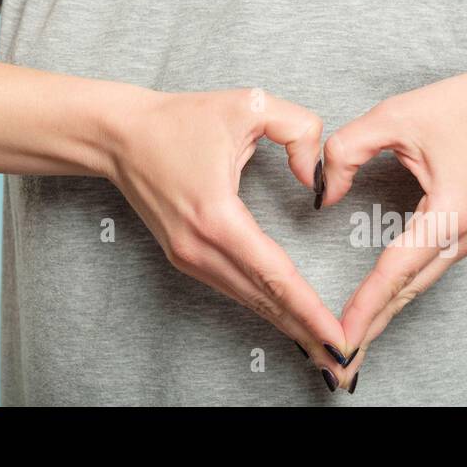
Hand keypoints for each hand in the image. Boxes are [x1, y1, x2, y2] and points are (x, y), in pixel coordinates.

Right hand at [111, 88, 352, 385]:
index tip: (339, 336)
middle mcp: (199, 246)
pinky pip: (232, 288)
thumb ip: (300, 132)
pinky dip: (264, 306)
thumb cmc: (180, 118)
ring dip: (287, 325)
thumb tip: (318, 181)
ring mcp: (188, 256)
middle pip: (263, 299)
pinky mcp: (183, 256)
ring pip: (248, 299)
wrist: (119, 135)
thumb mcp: (250, 105)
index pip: (274, 273)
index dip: (310, 309)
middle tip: (346, 362)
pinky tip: (288, 320)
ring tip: (325, 350)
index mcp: (216, 214)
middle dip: (307, 332)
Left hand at [315, 56, 466, 384]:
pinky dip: (399, 289)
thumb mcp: (393, 117)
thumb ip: (346, 152)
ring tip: (351, 340)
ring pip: (418, 284)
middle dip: (373, 326)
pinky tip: (377, 302)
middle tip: (339, 363)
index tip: (341, 335)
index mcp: (449, 212)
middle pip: (408, 291)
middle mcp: (464, 235)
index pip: (396, 269)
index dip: (365, 304)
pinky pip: (426, 268)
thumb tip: (322, 195)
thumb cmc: (460, 104)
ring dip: (385, 311)